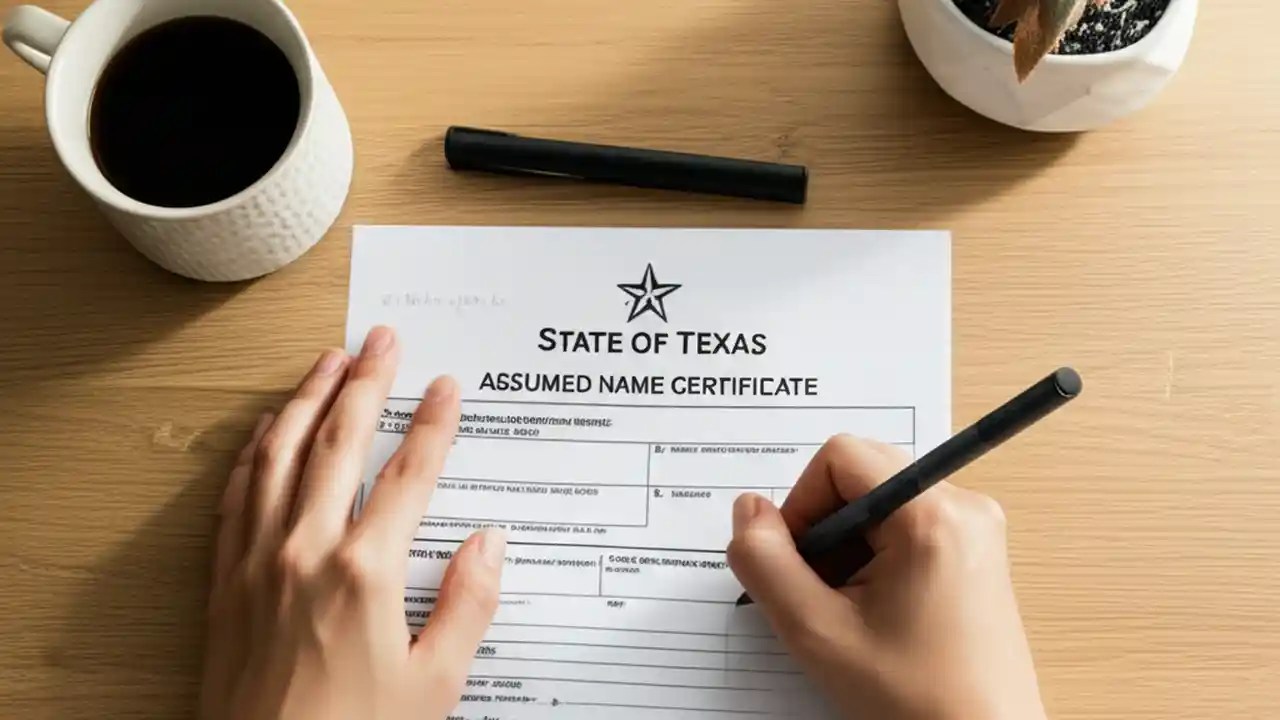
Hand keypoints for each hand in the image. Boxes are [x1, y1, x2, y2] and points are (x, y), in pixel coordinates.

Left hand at [201, 326, 505, 719]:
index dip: (433, 425)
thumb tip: (491, 544)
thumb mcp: (434, 684)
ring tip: (327, 359)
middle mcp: (306, 551)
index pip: (408, 475)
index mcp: (366, 573)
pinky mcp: (225, 581)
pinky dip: (255, 451)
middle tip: (382, 339)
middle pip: (340, 442)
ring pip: (282, 454)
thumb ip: (467, 606)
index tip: (447, 387)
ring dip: (307, 398)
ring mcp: (258, 560)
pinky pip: (237, 494)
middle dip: (366, 382)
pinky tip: (269, 430)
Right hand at [727, 435, 1046, 719]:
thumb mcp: (817, 632)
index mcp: (932, 515)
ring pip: (881, 502)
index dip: (802, 503)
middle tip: (820, 591)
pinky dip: (876, 557)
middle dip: (825, 527)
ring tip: (850, 609)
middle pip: (861, 474)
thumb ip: (766, 562)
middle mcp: (964, 507)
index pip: (841, 457)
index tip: (797, 563)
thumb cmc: (916, 700)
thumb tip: (748, 510)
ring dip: (848, 546)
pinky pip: (908, 525)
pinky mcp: (976, 551)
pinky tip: (875, 609)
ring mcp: (976, 529)